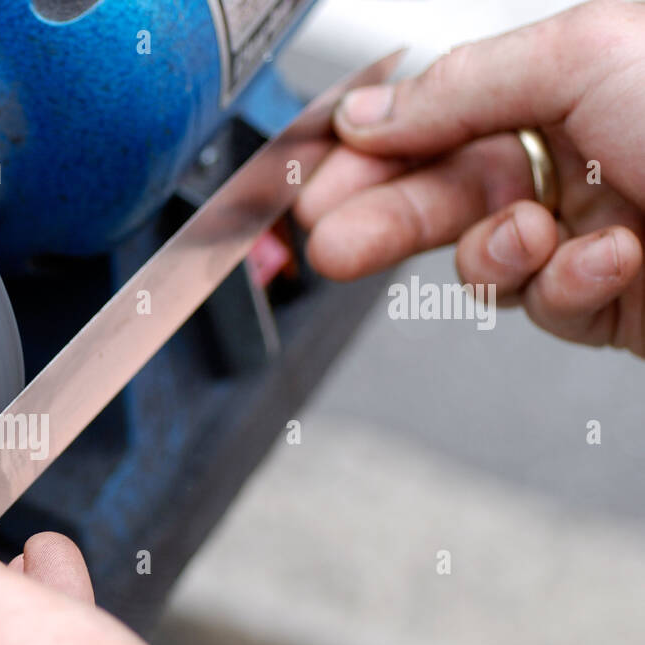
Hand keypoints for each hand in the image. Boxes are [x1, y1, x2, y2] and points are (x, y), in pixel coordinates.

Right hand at [296, 0, 644, 356]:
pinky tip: (610, 260)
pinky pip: (547, 302)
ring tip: (527, 241)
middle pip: (443, 193)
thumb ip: (461, 85)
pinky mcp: (607, 301)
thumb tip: (372, 112)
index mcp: (568, 84)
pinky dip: (567, 285)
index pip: (439, 121)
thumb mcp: (585, 57)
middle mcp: (574, 156)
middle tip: (325, 244)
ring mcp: (587, 232)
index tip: (318, 182)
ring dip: (492, 254)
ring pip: (483, 260)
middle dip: (382, 219)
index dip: (372, 153)